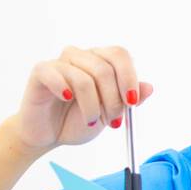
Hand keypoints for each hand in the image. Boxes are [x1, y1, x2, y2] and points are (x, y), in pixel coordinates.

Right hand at [10, 45, 154, 149]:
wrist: (49, 135)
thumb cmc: (78, 121)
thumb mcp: (110, 113)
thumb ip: (129, 100)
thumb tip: (149, 87)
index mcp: (100, 61)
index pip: (120, 55)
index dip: (129, 78)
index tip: (131, 103)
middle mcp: (81, 57)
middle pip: (105, 68)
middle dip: (112, 100)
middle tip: (112, 120)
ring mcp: (60, 62)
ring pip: (85, 79)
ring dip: (92, 107)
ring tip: (90, 121)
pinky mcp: (41, 72)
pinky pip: (56, 75)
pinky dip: (65, 91)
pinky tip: (67, 100)